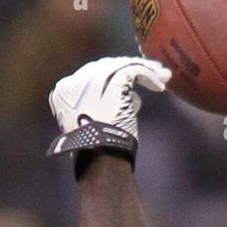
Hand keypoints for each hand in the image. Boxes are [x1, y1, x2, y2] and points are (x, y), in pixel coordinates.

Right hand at [47, 55, 169, 159]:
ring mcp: (93, 80)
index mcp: (63, 92)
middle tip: (153, 72)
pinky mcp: (111, 83)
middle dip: (130, 68)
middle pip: (107, 66)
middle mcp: (75, 81)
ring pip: (122, 66)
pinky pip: (133, 70)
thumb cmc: (97, 151)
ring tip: (163, 76)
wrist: (100, 160)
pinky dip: (149, 74)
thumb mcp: (93, 125)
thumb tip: (131, 98)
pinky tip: (160, 85)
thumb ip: (103, 107)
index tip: (132, 79)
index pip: (92, 74)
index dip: (114, 74)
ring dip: (145, 69)